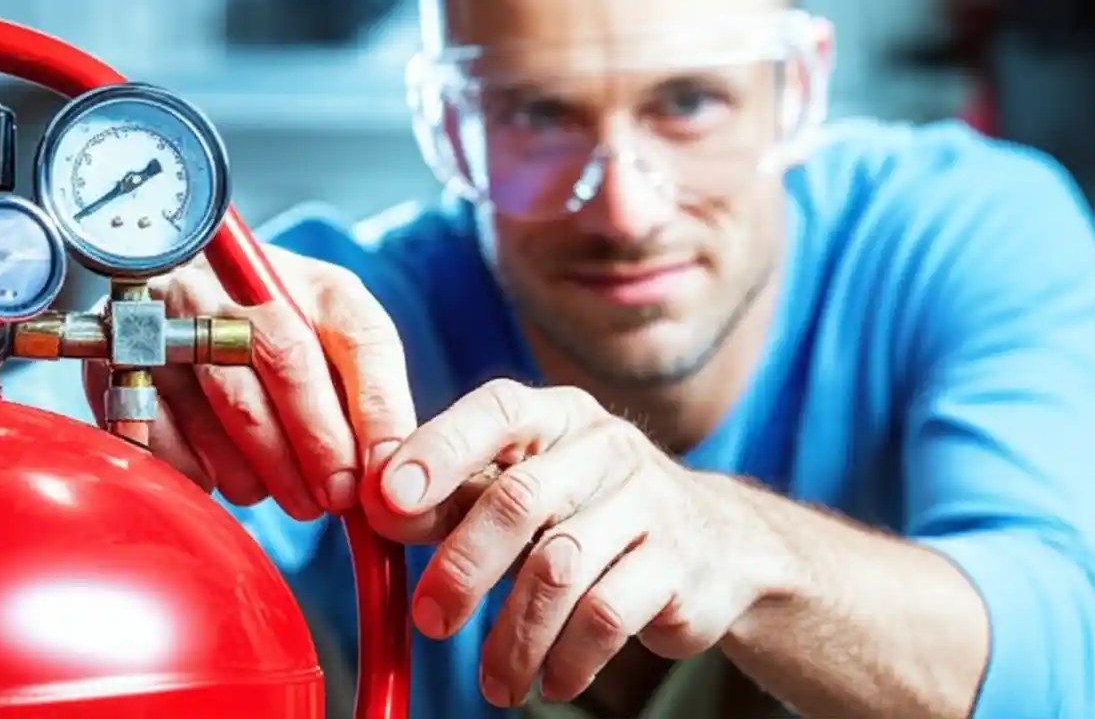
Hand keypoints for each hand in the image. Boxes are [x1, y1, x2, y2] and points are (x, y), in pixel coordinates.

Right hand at [83, 244, 417, 518]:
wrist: (192, 320)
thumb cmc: (287, 350)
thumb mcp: (342, 357)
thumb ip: (373, 400)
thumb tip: (390, 473)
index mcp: (306, 280)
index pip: (354, 334)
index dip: (374, 410)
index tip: (382, 472)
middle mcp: (230, 284)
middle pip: (284, 358)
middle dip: (316, 443)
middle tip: (334, 497)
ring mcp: (164, 318)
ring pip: (225, 400)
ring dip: (265, 468)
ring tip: (293, 497)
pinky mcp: (115, 363)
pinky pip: (161, 431)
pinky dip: (202, 469)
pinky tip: (228, 479)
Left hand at [363, 379, 778, 706]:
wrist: (717, 543)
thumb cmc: (594, 511)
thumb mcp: (531, 489)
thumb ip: (457, 495)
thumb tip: (377, 506)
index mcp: (558, 416)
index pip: (496, 412)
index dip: (438, 450)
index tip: (385, 500)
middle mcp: (606, 446)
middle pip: (519, 500)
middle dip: (463, 567)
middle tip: (431, 620)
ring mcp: (649, 502)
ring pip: (560, 569)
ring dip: (514, 637)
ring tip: (496, 682)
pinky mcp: (679, 562)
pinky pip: (606, 616)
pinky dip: (568, 659)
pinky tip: (551, 680)